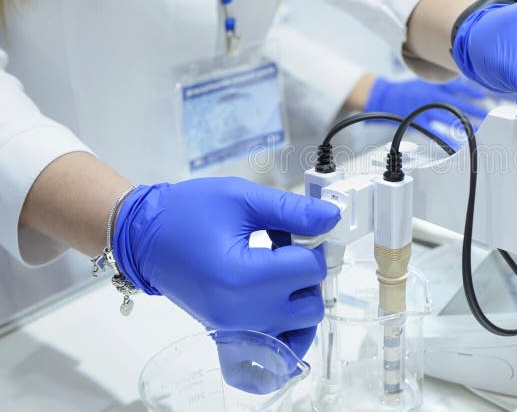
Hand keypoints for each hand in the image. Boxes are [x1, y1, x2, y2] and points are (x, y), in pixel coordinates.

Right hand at [113, 178, 340, 362]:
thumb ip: (292, 210)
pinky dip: (285, 341)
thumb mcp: (242, 198)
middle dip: (306, 271)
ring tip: (280, 271)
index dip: (311, 241)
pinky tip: (282, 310)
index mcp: (242, 278)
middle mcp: (240, 313)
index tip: (297, 228)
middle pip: (310, 303)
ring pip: (299, 329)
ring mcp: (234, 330)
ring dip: (300, 299)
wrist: (143, 236)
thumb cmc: (185, 214)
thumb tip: (329, 217)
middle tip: (287, 246)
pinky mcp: (229, 336)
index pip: (309, 268)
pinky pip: (269, 361)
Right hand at [364, 76, 487, 131]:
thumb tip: (464, 81)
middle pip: (457, 104)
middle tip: (488, 116)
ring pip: (448, 118)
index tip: (485, 97)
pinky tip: (456, 145)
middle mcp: (431, 97)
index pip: (458, 87)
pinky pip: (435, 132)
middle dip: (474, 110)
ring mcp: (425, 110)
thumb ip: (444, 83)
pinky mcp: (418, 121)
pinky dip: (446, 139)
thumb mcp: (427, 80)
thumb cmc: (408, 89)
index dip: (472, 92)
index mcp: (435, 86)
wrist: (385, 96)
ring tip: (478, 130)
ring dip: (463, 124)